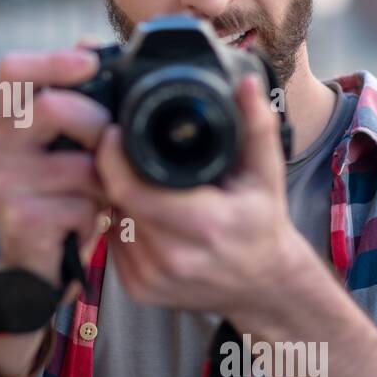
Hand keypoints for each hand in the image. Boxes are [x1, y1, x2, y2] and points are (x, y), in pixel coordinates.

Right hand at [0, 47, 112, 286]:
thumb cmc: (62, 200)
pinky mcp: (21, 219)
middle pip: (48, 107)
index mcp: (8, 122)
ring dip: (105, 181)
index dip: (53, 60)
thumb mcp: (71, 145)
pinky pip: (81, 202)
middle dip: (96, 124)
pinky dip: (97, 213)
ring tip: (102, 195)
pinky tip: (89, 222)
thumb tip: (90, 42)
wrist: (39, 269)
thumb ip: (80, 98)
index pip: (12, 70)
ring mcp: (4, 185)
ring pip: (77, 162)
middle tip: (112, 145)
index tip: (92, 62)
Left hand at [96, 73, 314, 327]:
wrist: (264, 288)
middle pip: (115, 201)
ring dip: (115, 197)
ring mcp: (153, 279)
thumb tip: (246, 84)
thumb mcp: (266, 174)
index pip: (129, 189)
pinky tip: (141, 212)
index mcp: (203, 225)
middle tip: (119, 148)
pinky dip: (120, 223)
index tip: (114, 131)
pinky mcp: (140, 291)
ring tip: (136, 180)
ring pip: (110, 221)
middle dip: (112, 172)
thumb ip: (255, 127)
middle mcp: (173, 258)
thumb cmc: (262, 225)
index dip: (112, 157)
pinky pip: (112, 245)